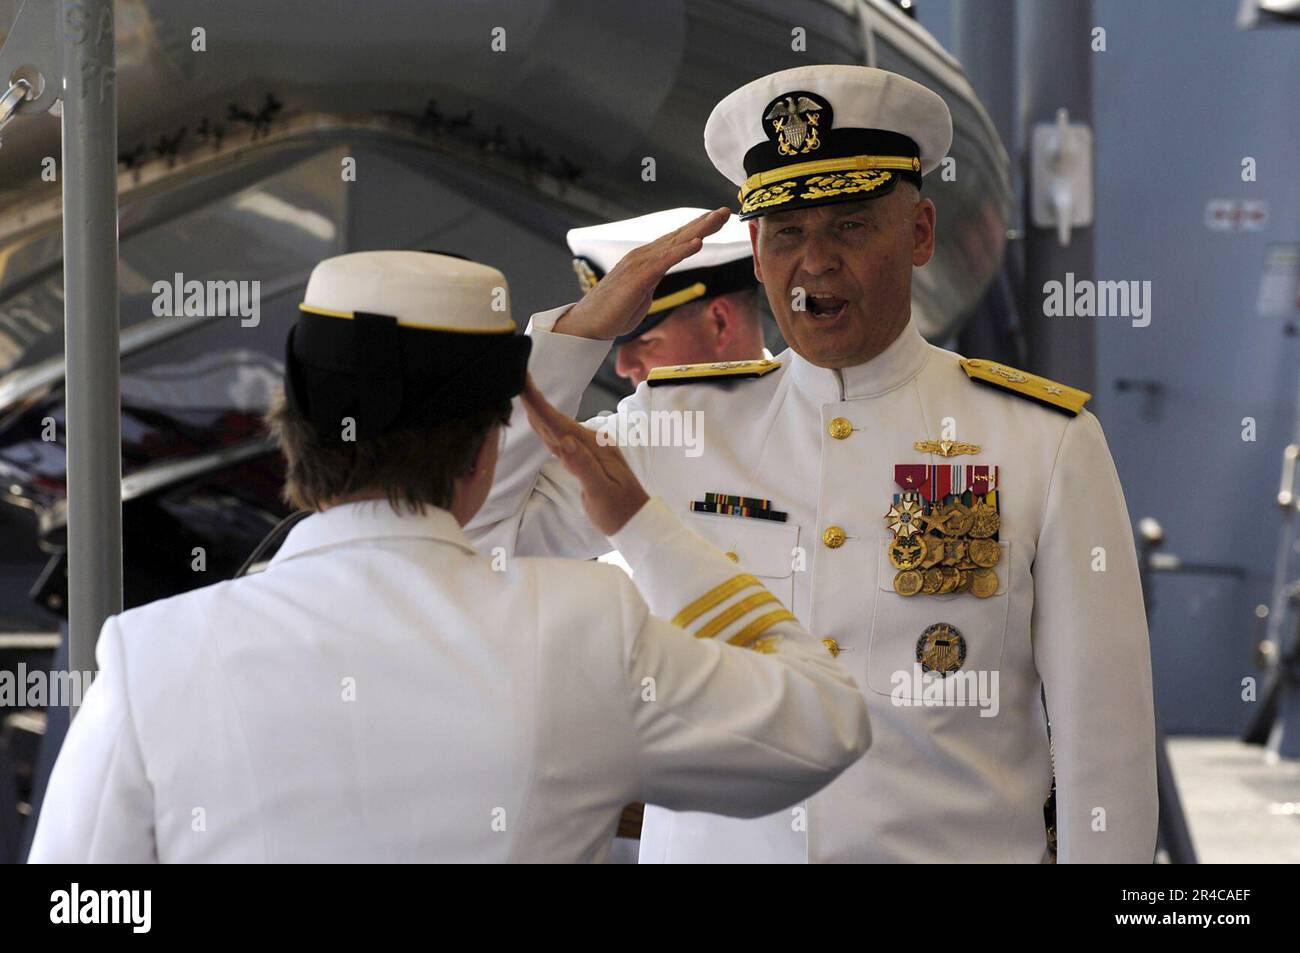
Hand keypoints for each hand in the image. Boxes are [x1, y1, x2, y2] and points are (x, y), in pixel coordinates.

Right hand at [520, 375, 648, 535]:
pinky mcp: (583, 460)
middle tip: (517, 377)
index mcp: (595, 447)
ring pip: (556, 429)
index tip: (525, 384)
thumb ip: (583, 467)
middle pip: (556, 421)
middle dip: (536, 401)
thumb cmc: (620, 511)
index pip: (561, 424)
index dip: (540, 405)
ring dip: (539, 412)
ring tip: (523, 393)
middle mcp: (591, 444)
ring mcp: (588, 452)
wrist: (636, 522)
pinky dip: (546, 429)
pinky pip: (559, 441)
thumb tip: (564, 442)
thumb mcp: (602, 492)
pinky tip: (539, 422)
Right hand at [555, 207, 731, 339]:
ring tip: (717, 219)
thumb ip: (651, 282)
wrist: (588, 325)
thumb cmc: (612, 313)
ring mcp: (640, 264)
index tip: (716, 219)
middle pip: (679, 235)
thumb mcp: (640, 293)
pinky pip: (665, 262)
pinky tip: (698, 243)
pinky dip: (682, 251)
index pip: (676, 240)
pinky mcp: (638, 277)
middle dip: (704, 222)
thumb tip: (657, 277)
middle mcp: (644, 256)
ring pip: (675, 243)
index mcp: (646, 260)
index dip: (697, 228)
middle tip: (725, 210)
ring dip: (699, 230)